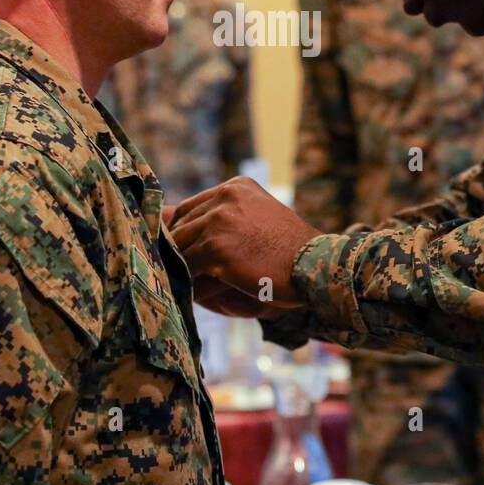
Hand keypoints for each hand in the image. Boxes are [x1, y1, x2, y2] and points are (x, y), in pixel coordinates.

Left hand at [167, 176, 320, 313]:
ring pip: (180, 247)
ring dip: (179, 268)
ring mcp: (219, 221)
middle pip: (181, 226)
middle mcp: (225, 197)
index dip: (181, 234)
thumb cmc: (289, 250)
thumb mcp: (256, 219)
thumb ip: (221, 217)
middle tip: (176, 273)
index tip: (180, 254)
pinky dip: (187, 284)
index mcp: (235, 188)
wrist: (315, 267)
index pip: (190, 209)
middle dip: (177, 252)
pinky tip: (189, 296)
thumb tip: (168, 215)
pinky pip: (188, 269)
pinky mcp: (216, 249)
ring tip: (180, 286)